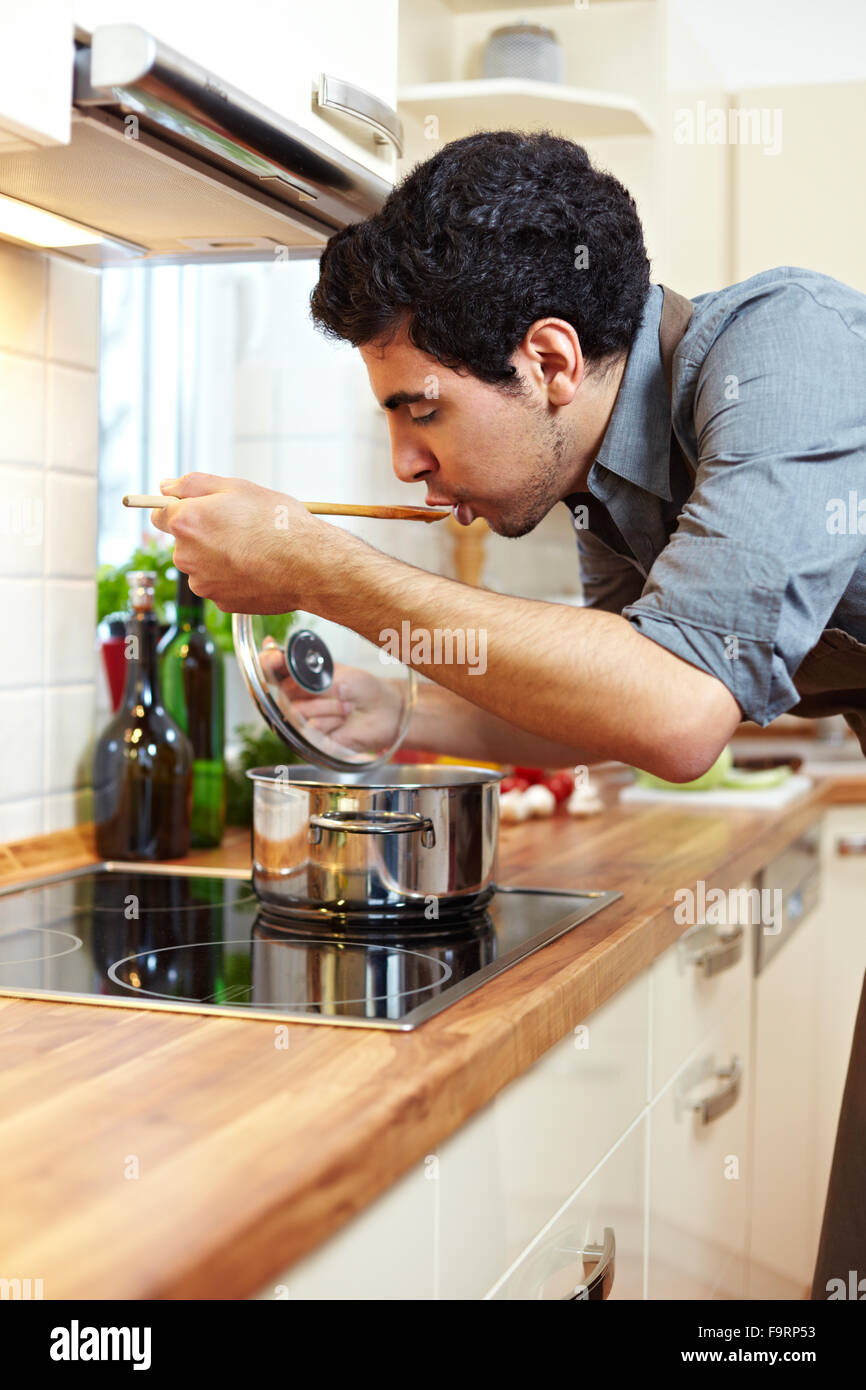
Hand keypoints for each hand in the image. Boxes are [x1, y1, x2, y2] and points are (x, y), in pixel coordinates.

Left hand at [149, 472, 344, 613]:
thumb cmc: (279, 523)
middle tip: (239, 527)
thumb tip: (166, 488)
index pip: (158, 514)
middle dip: (203, 534)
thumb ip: (193, 484)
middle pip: (183, 542)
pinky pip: (220, 585)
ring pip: (202, 565)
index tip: (198, 509)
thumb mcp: (237, 487)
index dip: (179, 509)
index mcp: (186, 522)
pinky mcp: (221, 602)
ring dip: (217, 557)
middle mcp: (186, 556)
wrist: (309, 565)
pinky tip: (256, 568)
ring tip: (252, 549)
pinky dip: (232, 577)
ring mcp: (203, 583)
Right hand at [259, 638, 407, 755]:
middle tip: (340, 690)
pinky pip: (310, 728)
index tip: (274, 657)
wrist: (384, 711)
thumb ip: (308, 675)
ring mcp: (302, 720)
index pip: (271, 669)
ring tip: (347, 706)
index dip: (267, 662)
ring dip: (328, 706)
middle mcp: (296, 699)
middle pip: (284, 693)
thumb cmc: (364, 690)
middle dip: (315, 690)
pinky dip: (331, 721)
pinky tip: (343, 720)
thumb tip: (288, 668)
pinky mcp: (312, 739)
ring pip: (297, 712)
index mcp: (299, 677)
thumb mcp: (337, 674)